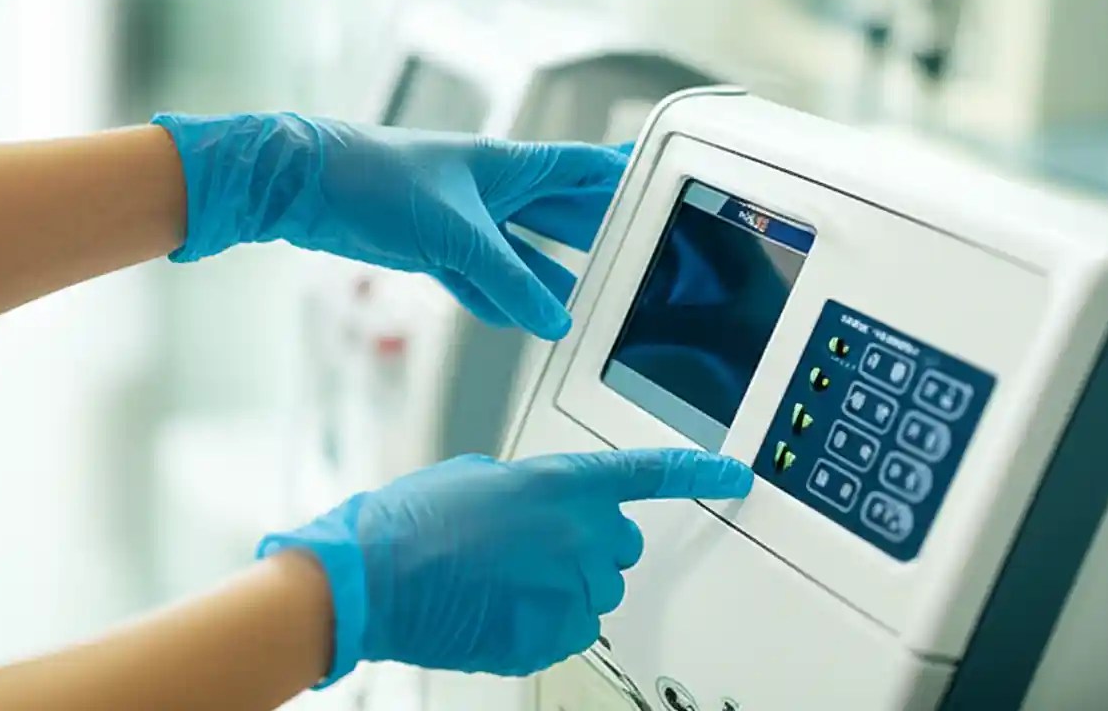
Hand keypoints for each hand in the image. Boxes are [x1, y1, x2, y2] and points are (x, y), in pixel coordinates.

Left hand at [152, 113, 629, 339]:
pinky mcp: (438, 250)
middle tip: (640, 269)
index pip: (587, 170)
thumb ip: (510, 280)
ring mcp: (468, 222)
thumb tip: (556, 321)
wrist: (305, 190)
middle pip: (564, 218)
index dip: (627, 180)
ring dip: (550, 281)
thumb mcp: (456, 236)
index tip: (668, 191)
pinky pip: (484, 279)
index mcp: (512, 166)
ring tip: (588, 310)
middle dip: (598, 242)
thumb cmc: (376, 181)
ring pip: (526, 255)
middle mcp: (496, 192)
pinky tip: (520, 319)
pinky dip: (500, 298)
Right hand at [258, 449, 752, 684]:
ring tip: (505, 580)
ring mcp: (569, 589)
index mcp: (561, 482)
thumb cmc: (413, 523)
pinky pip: (574, 629)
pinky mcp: (553, 636)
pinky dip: (548, 623)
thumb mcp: (480, 476)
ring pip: (598, 593)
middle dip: (592, 544)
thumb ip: (534, 486)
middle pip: (623, 545)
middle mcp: (578, 534)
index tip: (732, 473)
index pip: (651, 474)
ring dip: (566, 585)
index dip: (699, 472)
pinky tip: (503, 608)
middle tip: (537, 547)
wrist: (375, 579)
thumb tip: (546, 507)